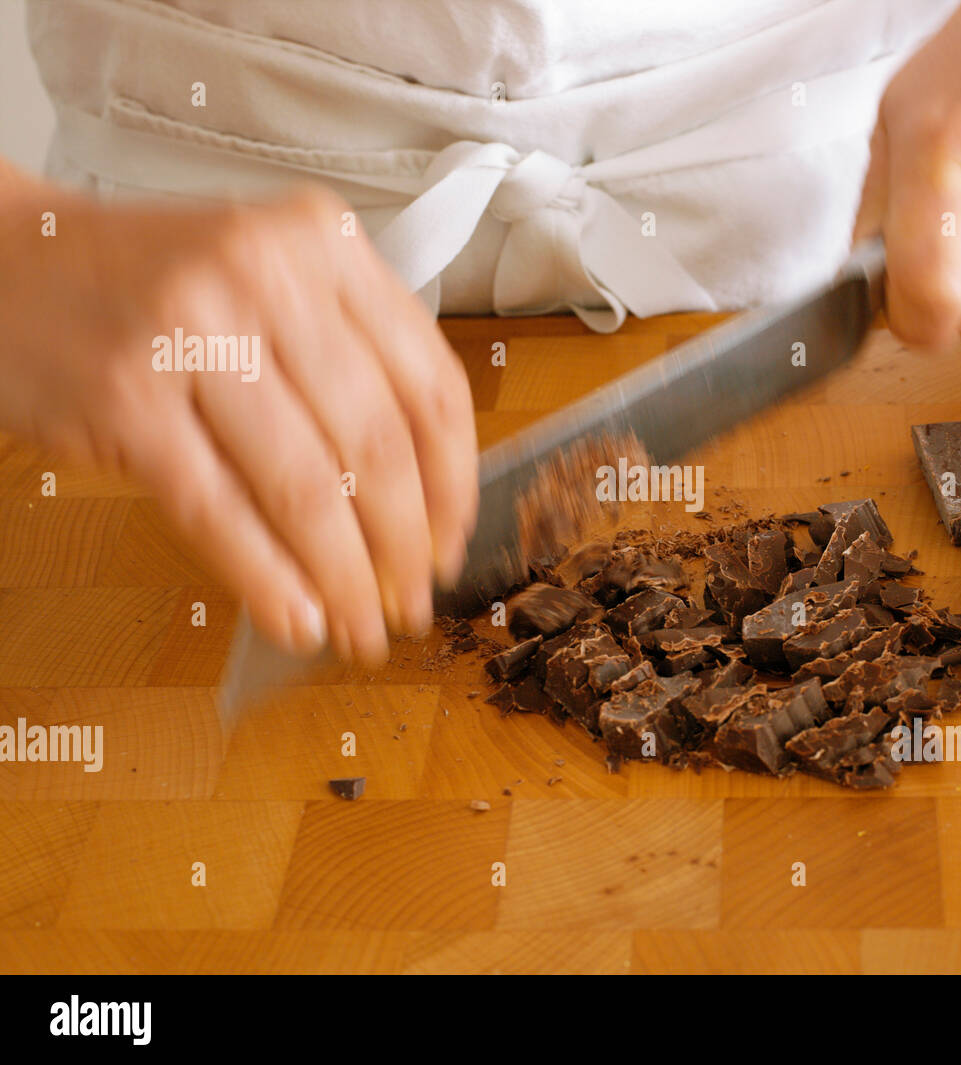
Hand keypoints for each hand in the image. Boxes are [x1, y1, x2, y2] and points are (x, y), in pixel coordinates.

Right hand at [0, 174, 477, 664]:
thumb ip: (352, 363)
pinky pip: (220, 513)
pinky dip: (269, 582)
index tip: (454, 541)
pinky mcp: (124, 398)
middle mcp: (267, 275)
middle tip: (412, 602)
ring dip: (344, 581)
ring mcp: (191, 331)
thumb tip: (423, 503)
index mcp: (324, 244)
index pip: (431, 385)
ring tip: (359, 630)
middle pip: (377, 446)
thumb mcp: (276, 285)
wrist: (9, 264)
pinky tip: (297, 620)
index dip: (454, 484)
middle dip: (406, 548)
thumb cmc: (158, 285)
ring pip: (307, 489)